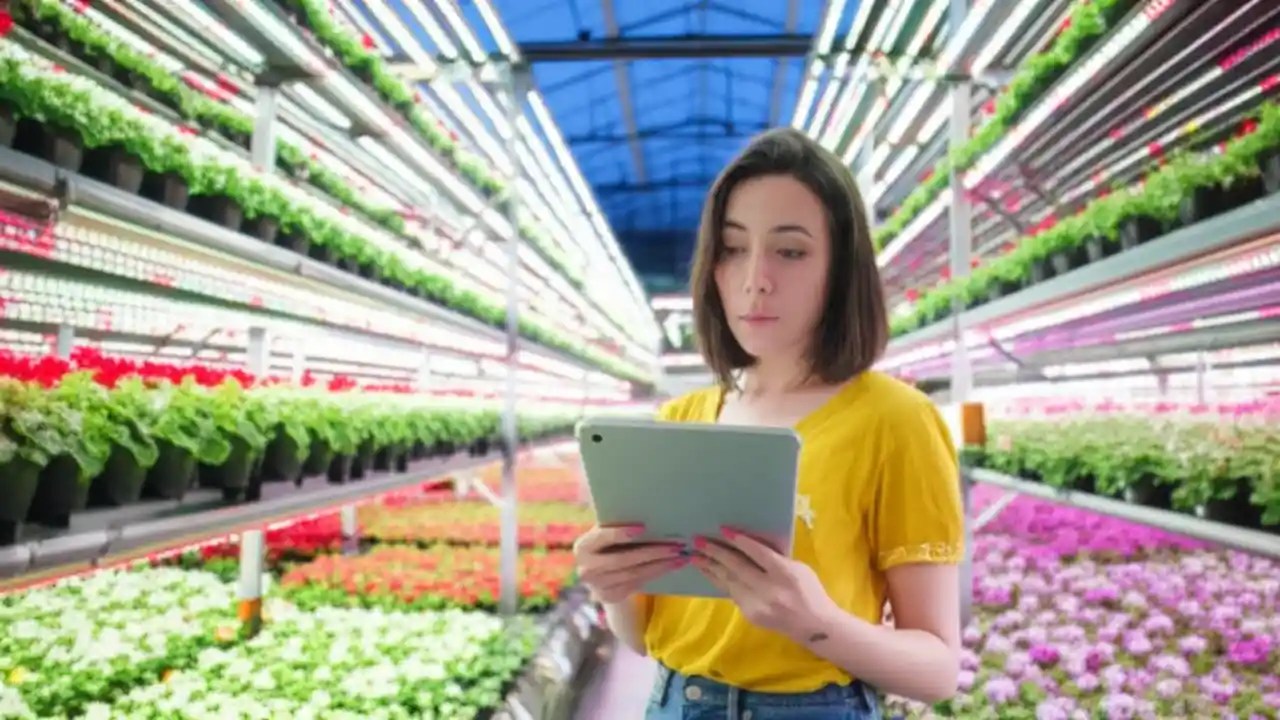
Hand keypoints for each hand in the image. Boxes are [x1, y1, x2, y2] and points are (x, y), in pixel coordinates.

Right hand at [573, 524, 686, 603]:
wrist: (599, 571)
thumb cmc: (607, 542)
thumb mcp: (605, 532)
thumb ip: (615, 522)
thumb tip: (644, 507)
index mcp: (582, 546)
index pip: (602, 537)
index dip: (621, 533)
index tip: (642, 527)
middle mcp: (586, 569)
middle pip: (623, 560)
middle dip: (652, 552)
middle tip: (675, 546)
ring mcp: (598, 586)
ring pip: (634, 574)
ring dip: (660, 565)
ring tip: (680, 556)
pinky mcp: (610, 596)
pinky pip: (638, 584)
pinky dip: (656, 574)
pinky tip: (671, 566)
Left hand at [693, 526, 836, 641]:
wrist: (814, 626)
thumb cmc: (809, 591)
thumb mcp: (798, 568)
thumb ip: (775, 559)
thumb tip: (748, 547)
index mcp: (785, 573)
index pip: (758, 553)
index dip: (739, 540)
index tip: (722, 529)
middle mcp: (769, 589)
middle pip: (737, 567)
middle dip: (715, 552)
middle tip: (698, 541)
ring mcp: (757, 605)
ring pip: (729, 582)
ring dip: (711, 568)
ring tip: (695, 556)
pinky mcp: (750, 615)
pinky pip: (732, 594)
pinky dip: (720, 581)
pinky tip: (710, 572)